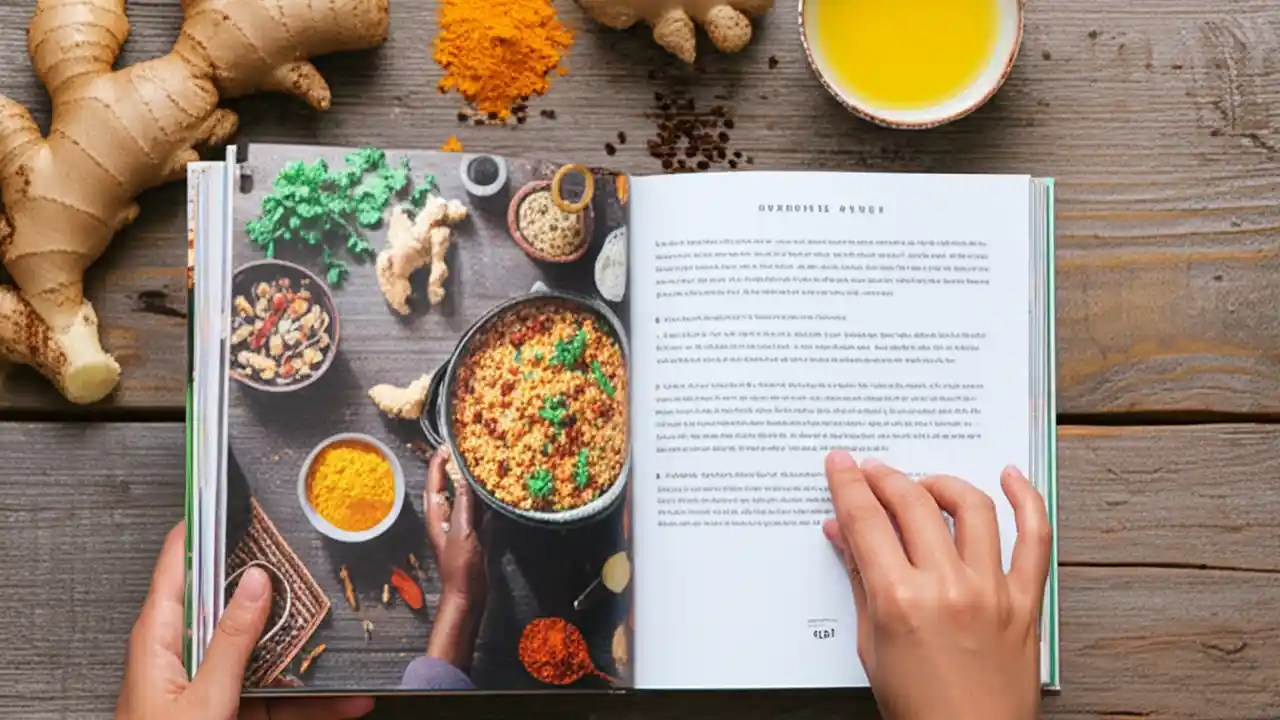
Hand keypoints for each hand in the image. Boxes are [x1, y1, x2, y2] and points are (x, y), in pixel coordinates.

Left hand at [117, 523, 373, 719]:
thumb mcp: (204, 699)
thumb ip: (233, 640)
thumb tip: (255, 582)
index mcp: (158, 639)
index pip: (178, 563)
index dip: (204, 527)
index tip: (234, 496)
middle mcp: (182, 656)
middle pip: (234, 605)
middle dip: (279, 592)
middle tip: (311, 563)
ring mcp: (210, 686)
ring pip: (266, 655)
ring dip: (308, 657)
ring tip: (348, 646)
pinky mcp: (232, 713)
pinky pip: (278, 698)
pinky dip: (313, 701)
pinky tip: (347, 702)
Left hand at [423, 446, 487, 670]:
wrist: (468, 596)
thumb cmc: (461, 567)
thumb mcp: (463, 532)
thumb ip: (464, 504)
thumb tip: (464, 476)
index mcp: (437, 514)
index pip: (435, 480)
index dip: (440, 461)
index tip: (449, 443)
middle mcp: (446, 516)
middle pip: (448, 485)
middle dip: (454, 466)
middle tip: (467, 448)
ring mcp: (459, 525)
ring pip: (463, 496)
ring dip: (470, 481)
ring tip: (482, 463)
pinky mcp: (473, 534)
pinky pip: (478, 510)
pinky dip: (483, 499)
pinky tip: (495, 491)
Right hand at [822, 452, 1051, 719]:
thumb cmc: (918, 708)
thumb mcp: (872, 644)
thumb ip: (860, 579)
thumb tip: (841, 533)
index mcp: (901, 601)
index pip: (867, 522)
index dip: (848, 486)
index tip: (841, 465)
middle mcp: (948, 588)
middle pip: (913, 504)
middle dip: (886, 478)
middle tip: (872, 471)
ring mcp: (992, 591)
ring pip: (972, 507)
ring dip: (942, 483)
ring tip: (926, 484)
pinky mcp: (1026, 602)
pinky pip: (1035, 539)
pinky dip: (1027, 501)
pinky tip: (1011, 477)